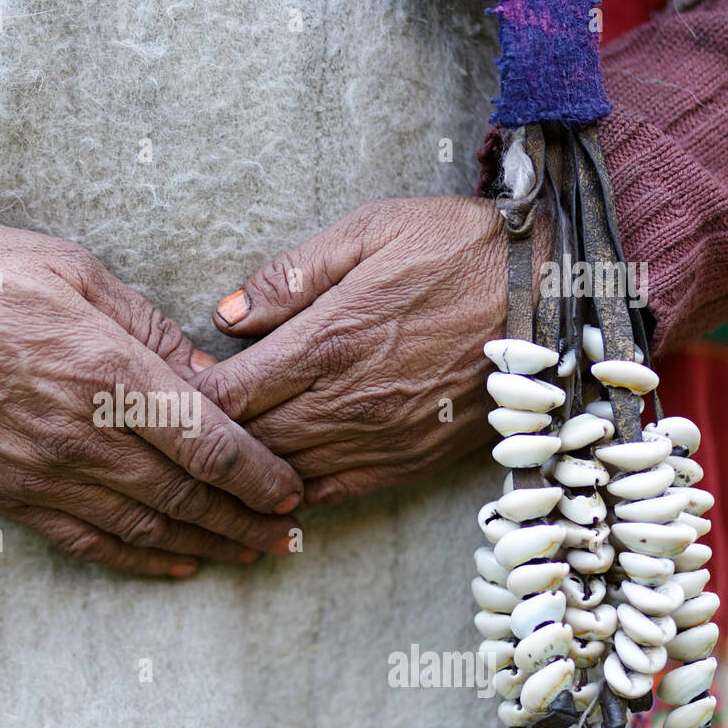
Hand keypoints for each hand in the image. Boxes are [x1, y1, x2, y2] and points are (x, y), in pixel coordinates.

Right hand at [0, 209, 302, 575]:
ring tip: (251, 554)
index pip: (206, 440)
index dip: (259, 473)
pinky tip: (178, 565)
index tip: (294, 489)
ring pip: (145, 526)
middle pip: (186, 494)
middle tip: (290, 535)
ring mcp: (43, 472)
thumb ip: (150, 329)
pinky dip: (140, 560)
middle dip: (248, 519)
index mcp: (105, 369)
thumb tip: (210, 379)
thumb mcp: (78, 270)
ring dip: (207, 545)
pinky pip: (88, 541)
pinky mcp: (11, 494)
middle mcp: (80, 432)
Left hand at [193, 196, 514, 505]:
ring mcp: (378, 439)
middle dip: (209, 439)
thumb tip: (225, 315)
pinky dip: (295, 497)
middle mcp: (346, 401)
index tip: (173, 391)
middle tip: (182, 430)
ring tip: (216, 460)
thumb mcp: (372, 230)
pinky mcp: (408, 462)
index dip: (192, 399)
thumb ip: (292, 276)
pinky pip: (333, 495)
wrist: (554, 297)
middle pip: (248, 440)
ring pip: (284, 473)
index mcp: (327, 340)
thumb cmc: (459, 250)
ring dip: (244, 470)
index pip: (231, 393)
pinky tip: (271, 492)